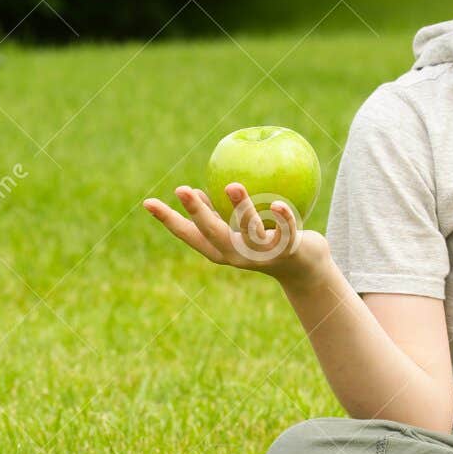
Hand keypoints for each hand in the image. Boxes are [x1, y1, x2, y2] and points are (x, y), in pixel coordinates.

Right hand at [142, 182, 328, 284]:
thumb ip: (221, 213)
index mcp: (221, 250)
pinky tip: (277, 203)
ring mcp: (261, 256)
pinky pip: (285, 233)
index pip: (189, 235)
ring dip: (240, 208)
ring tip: (232, 185)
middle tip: (182, 189)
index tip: (147, 202)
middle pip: (213, 235)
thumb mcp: (242, 229)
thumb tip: (201, 189)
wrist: (305, 268)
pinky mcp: (288, 253)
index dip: (168, 220)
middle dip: (197, 213)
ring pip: (249, 233)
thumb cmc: (269, 241)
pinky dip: (282, 219)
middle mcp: (237, 255)